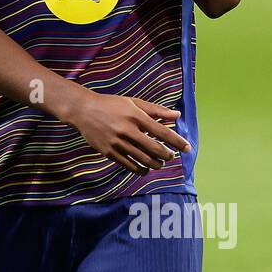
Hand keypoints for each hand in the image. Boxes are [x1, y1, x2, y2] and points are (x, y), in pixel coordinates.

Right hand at [57, 85, 190, 174]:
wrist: (83, 110)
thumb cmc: (111, 104)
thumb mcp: (133, 102)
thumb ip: (156, 110)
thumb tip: (177, 115)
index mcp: (135, 116)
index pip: (162, 132)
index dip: (177, 141)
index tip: (187, 148)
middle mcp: (127, 130)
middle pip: (154, 149)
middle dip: (167, 155)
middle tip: (171, 156)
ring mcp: (117, 142)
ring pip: (142, 159)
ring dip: (155, 164)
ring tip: (159, 163)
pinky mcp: (108, 151)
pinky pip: (128, 165)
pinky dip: (140, 169)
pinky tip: (145, 169)